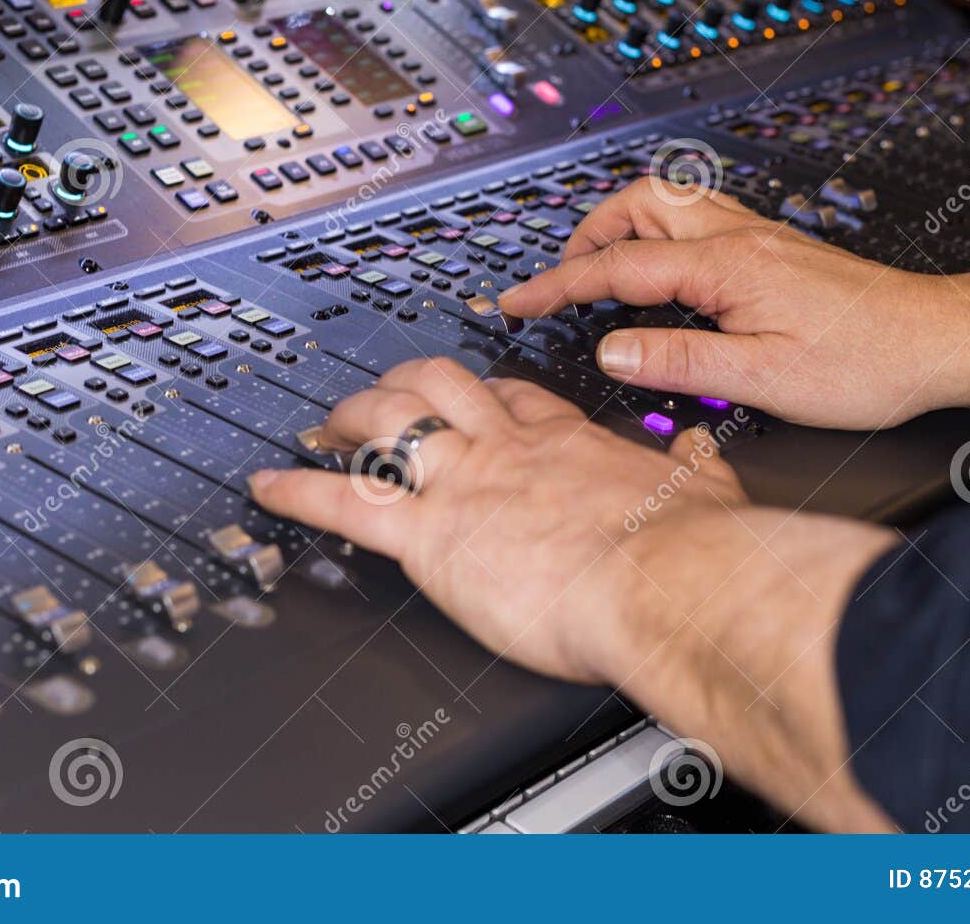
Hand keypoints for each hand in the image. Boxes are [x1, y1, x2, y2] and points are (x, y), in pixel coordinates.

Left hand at [248, 357, 748, 683]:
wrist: (667, 582)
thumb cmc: (687, 550)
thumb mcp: (702, 490)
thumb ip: (693, 465)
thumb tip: (698, 447)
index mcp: (567, 441)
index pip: (508, 395)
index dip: (477, 392)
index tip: (465, 399)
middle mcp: (507, 449)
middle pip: (436, 386)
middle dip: (398, 387)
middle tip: (374, 400)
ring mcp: (464, 484)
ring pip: (385, 423)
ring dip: (345, 421)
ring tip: (318, 428)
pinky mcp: (432, 536)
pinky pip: (346, 502)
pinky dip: (298, 492)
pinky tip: (267, 488)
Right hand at [498, 178, 958, 429]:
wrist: (937, 340)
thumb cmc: (867, 363)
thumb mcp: (763, 379)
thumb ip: (679, 360)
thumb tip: (610, 349)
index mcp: (726, 267)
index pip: (615, 268)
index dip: (557, 286)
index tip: (515, 302)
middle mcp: (739, 237)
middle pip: (637, 205)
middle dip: (587, 235)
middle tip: (562, 280)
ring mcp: (760, 236)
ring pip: (670, 201)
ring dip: (625, 226)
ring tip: (603, 269)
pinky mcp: (777, 247)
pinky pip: (700, 216)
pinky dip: (662, 233)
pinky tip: (668, 271)